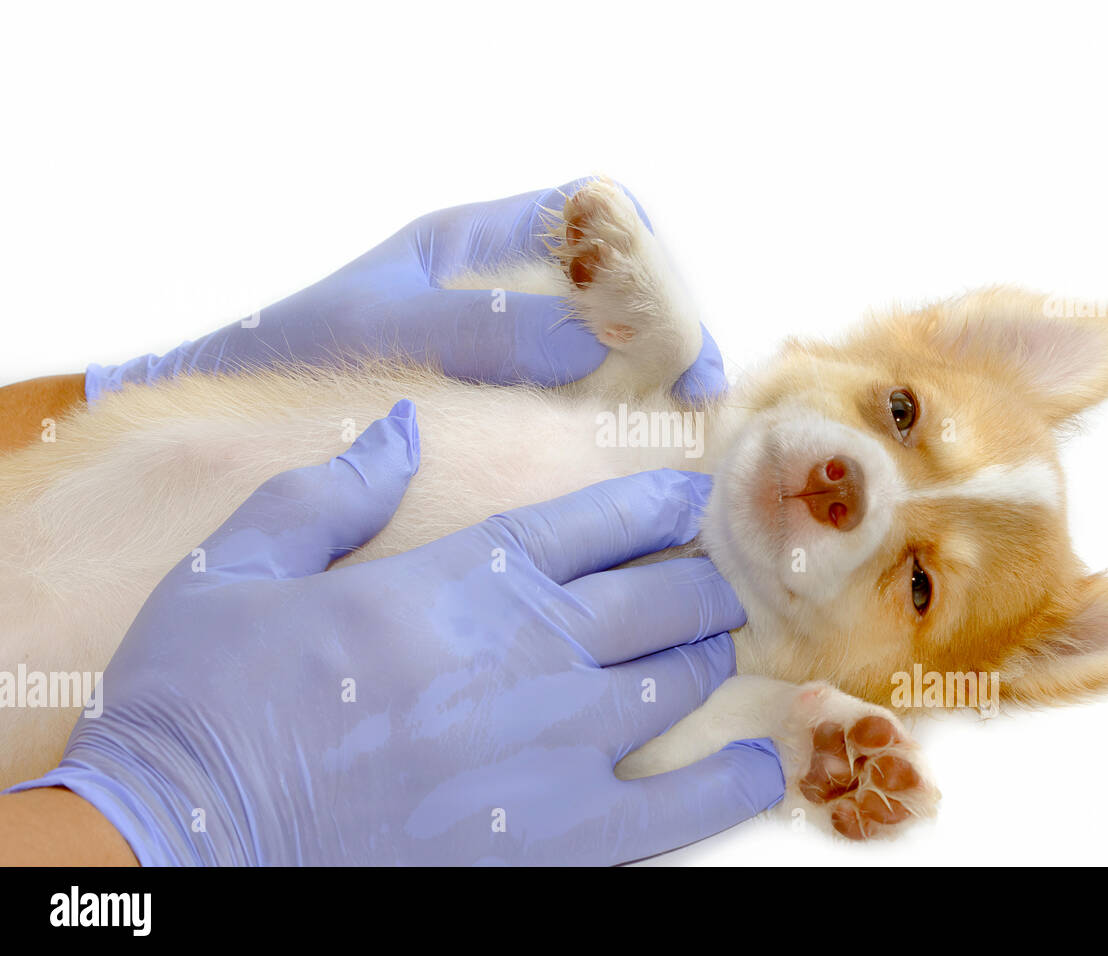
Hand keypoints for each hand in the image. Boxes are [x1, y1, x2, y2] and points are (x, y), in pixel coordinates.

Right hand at [7, 403, 780, 864]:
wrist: (180, 841)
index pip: (593, 521)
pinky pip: (681, 811)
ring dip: (707, 657)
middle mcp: (528, 654)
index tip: (691, 499)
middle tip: (713, 583)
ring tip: (717, 648)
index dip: (654, 503)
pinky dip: (731, 784)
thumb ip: (331, 488)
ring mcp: (553, 749)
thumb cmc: (198, 700)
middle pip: (660, 597)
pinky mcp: (557, 842)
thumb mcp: (236, 563)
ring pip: (680, 683)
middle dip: (698, 583)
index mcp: (459, 582)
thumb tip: (402, 424)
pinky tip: (759, 764)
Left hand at [85, 179, 726, 402]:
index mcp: (477, 237)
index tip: (674, 319)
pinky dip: (610, 418)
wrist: (230, 413)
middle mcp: (502, 282)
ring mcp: (504, 341)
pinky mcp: (497, 398)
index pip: (597, 209)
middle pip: (620, 279)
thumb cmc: (296, 355)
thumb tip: (590, 345)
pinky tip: (626, 456)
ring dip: (649, 378)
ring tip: (678, 430)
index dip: (650, 255)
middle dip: (669, 326)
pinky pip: (575, 395)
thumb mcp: (382, 326)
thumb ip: (480, 329)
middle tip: (697, 390)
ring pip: (607, 341)